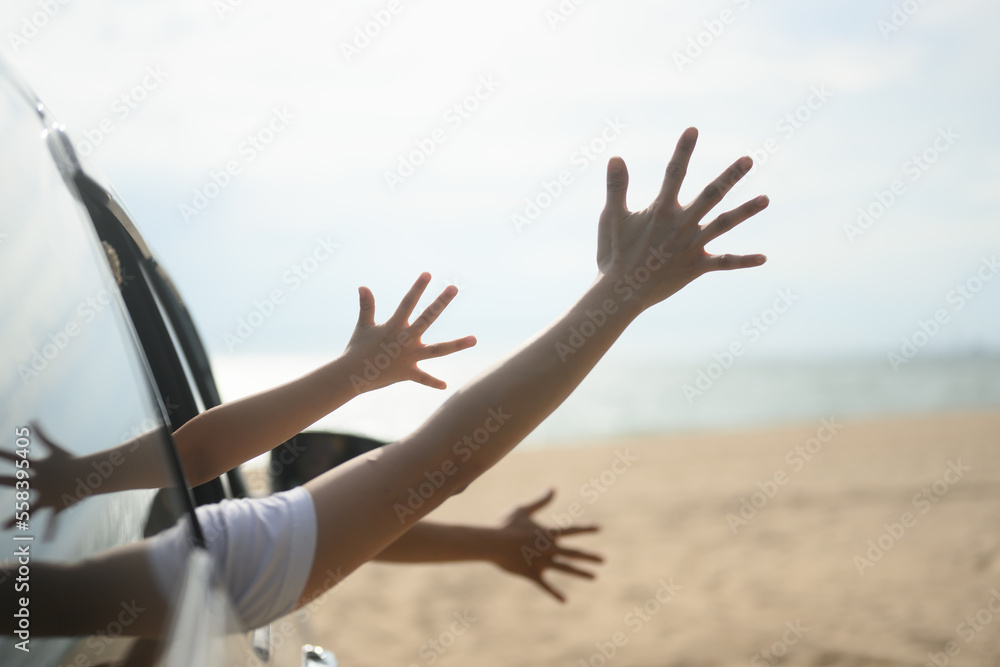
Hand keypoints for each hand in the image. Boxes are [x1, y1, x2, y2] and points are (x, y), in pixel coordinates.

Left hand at [0, 423, 74, 538]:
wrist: (90, 472)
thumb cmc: (72, 460)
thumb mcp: (55, 448)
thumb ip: (42, 435)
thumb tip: (32, 420)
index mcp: (39, 468)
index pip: (18, 459)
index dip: (3, 455)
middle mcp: (40, 482)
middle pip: (17, 482)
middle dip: (2, 481)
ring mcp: (48, 495)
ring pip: (30, 508)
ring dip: (18, 518)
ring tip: (5, 527)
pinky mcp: (57, 505)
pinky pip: (53, 520)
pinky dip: (51, 530)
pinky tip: (47, 540)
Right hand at [344, 272, 475, 392]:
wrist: (350, 375)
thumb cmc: (356, 349)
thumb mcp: (363, 326)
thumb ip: (366, 306)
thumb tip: (362, 286)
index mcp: (394, 326)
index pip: (408, 302)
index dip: (417, 288)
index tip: (428, 274)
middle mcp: (405, 339)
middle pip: (427, 317)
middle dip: (441, 302)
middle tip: (454, 287)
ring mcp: (409, 357)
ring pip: (438, 350)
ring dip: (457, 345)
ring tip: (474, 339)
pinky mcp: (408, 373)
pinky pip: (423, 379)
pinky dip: (433, 382)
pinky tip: (445, 386)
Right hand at [487, 489, 602, 602]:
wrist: (493, 542)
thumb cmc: (506, 524)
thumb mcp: (523, 509)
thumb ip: (541, 501)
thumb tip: (554, 489)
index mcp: (548, 533)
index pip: (572, 530)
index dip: (586, 528)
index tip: (599, 528)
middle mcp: (549, 548)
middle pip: (574, 552)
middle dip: (589, 556)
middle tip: (604, 560)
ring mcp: (542, 562)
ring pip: (566, 568)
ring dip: (581, 573)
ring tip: (595, 577)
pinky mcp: (532, 574)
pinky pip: (546, 585)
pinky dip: (555, 593)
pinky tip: (565, 600)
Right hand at [598, 127, 768, 311]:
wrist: (620, 292)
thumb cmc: (613, 254)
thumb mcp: (611, 217)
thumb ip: (616, 187)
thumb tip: (615, 157)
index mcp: (660, 211)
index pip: (674, 174)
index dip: (683, 151)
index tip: (693, 129)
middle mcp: (681, 225)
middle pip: (711, 195)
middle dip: (730, 176)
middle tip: (749, 159)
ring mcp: (691, 246)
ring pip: (724, 225)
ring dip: (746, 211)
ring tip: (767, 199)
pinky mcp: (696, 267)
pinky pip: (724, 263)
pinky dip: (743, 261)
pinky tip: (764, 258)